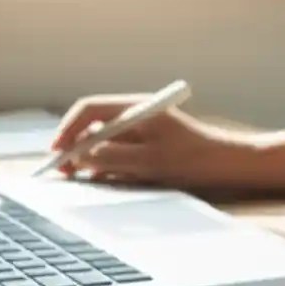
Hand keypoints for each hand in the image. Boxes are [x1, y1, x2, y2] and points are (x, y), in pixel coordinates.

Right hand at [51, 94, 257, 189]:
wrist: (227, 164)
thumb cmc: (194, 159)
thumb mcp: (150, 161)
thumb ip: (113, 157)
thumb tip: (81, 155)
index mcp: (136, 108)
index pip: (91, 109)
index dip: (69, 129)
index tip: (57, 152)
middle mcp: (136, 115)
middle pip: (94, 125)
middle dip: (75, 145)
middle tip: (62, 171)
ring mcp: (141, 130)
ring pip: (104, 141)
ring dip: (89, 157)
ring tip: (76, 176)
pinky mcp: (147, 146)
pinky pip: (118, 152)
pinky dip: (105, 163)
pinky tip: (98, 177)